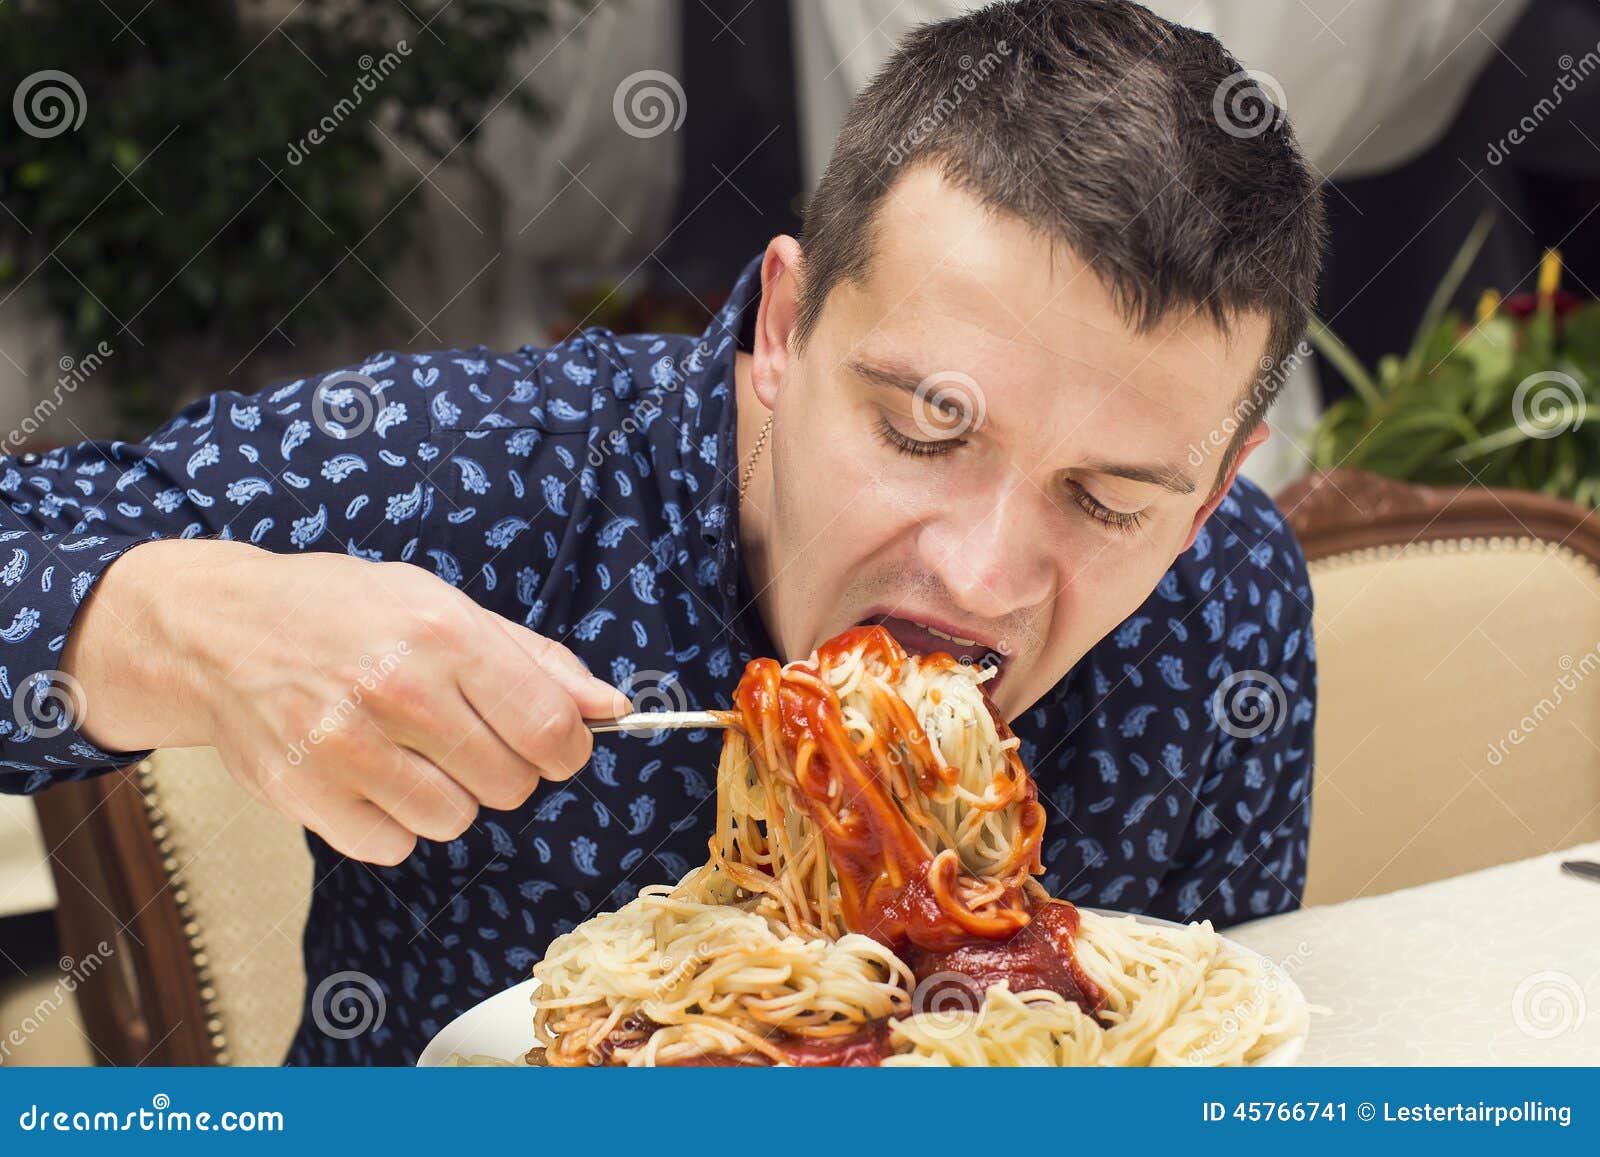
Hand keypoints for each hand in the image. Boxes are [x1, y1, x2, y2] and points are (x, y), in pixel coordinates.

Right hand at [63, 539, 630, 863]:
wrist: (221, 628)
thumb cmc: (346, 612)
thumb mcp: (444, 606)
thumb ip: (535, 660)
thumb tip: (611, 707)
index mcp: (445, 634)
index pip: (551, 729)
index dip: (568, 749)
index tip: (554, 746)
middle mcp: (398, 689)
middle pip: (511, 784)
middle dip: (504, 768)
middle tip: (463, 736)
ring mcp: (346, 745)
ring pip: (456, 820)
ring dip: (447, 796)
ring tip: (409, 750)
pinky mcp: (306, 793)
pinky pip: (394, 845)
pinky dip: (392, 822)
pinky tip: (368, 774)